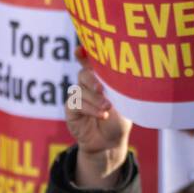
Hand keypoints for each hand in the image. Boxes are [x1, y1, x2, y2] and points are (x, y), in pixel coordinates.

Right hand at [66, 64, 131, 188]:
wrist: (111, 143)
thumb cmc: (119, 120)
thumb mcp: (122, 103)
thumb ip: (115, 88)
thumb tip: (112, 77)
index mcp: (101, 79)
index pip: (90, 62)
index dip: (84, 53)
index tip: (80, 49)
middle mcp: (88, 85)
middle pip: (84, 73)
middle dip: (92, 79)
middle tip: (102, 88)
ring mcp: (78, 96)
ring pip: (80, 89)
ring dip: (95, 99)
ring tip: (107, 109)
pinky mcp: (71, 110)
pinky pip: (76, 104)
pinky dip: (90, 109)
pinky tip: (101, 115)